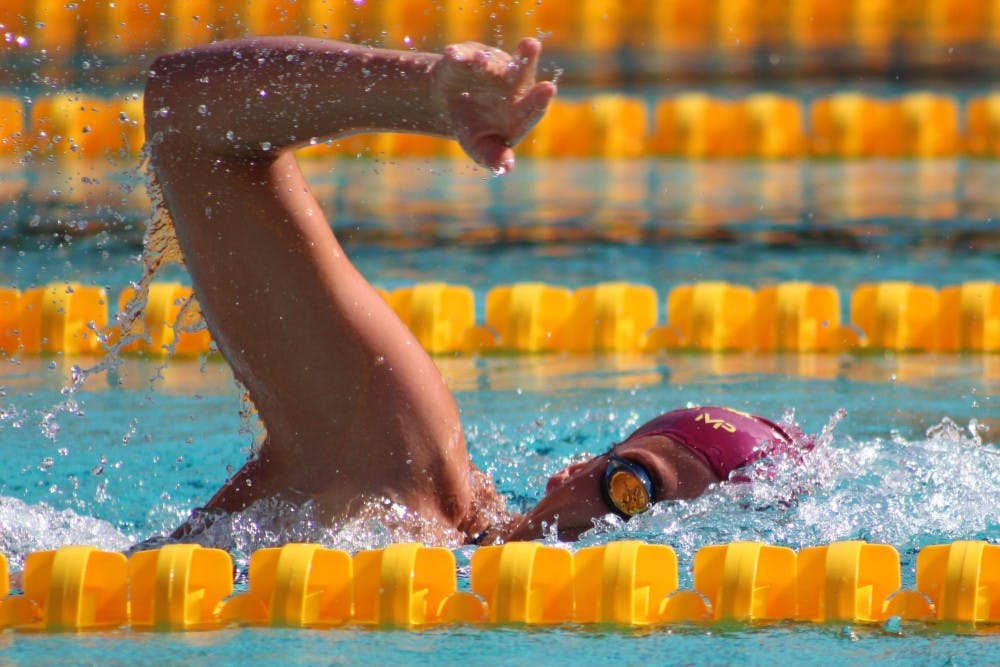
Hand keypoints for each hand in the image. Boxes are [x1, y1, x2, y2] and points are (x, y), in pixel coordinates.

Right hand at [433, 38, 555, 172]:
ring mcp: (491, 67)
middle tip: (531, 46)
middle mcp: (512, 83)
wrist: (450, 106)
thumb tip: (505, 167)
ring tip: (480, 62)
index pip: (532, 106)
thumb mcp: (481, 148)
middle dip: (526, 60)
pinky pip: (464, 56)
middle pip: (521, 72)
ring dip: (485, 62)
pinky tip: (452, 55)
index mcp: (522, 109)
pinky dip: (458, 56)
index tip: (547, 88)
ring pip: (491, 62)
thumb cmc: (474, 130)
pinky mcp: (469, 56)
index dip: (538, 98)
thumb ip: (494, 157)